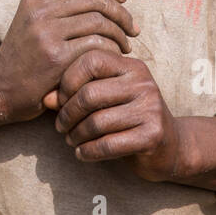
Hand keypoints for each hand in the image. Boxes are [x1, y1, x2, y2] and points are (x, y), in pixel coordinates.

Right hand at [0, 0, 137, 122]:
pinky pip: (97, 45)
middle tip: (132, 28)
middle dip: (121, 12)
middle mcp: (39, 11)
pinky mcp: (56, 58)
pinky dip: (112, 50)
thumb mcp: (31, 22)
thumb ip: (58, 6)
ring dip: (120, 34)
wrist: (0, 89)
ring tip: (125, 46)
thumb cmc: (24, 57)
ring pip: (99, 22)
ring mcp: (46, 34)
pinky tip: (114, 58)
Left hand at [51, 49, 179, 181]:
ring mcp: (150, 108)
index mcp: (131, 66)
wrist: (171, 147)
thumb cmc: (128, 119)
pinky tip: (81, 154)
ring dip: (76, 135)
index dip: (68, 81)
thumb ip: (75, 94)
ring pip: (96, 122)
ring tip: (70, 140)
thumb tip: (44, 98)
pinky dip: (88, 152)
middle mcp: (143, 82)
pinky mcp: (152, 135)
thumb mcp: (105, 100)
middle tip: (60, 127)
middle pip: (90, 94)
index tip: (59, 101)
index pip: (91, 60)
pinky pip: (108, 144)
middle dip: (68, 114)